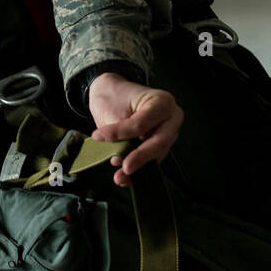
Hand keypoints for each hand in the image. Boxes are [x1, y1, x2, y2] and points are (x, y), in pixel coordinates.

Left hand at [86, 73, 182, 187]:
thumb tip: (119, 159)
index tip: (99, 137)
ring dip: (139, 166)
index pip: (142, 123)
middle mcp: (171, 118)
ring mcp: (168, 133)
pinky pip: (152, 159)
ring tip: (120, 175)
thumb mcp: (114, 111)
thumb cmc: (115, 96)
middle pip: (159, 142)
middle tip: (125, 167)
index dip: (122, 133)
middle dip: (141, 156)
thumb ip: (119, 134)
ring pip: (157, 154)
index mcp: (162, 102)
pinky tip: (125, 177)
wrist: (112, 93)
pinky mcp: (159, 145)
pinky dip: (138, 168)